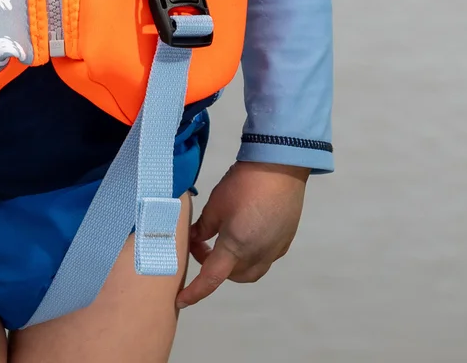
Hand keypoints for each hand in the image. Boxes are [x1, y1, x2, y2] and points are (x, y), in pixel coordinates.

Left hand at [177, 161, 308, 307]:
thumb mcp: (216, 204)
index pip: (211, 278)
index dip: (195, 291)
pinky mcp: (285, 241)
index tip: (180, 300)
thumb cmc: (244, 183)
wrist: (281, 167)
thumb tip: (194, 239)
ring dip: (233, 265)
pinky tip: (245, 235)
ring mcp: (274, 250)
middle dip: (215, 268)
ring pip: (250, 271)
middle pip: (232, 275)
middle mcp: (258, 255)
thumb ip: (203, 227)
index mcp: (237, 247)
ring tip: (223, 242)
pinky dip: (250, 255)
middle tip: (202, 246)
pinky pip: (264, 259)